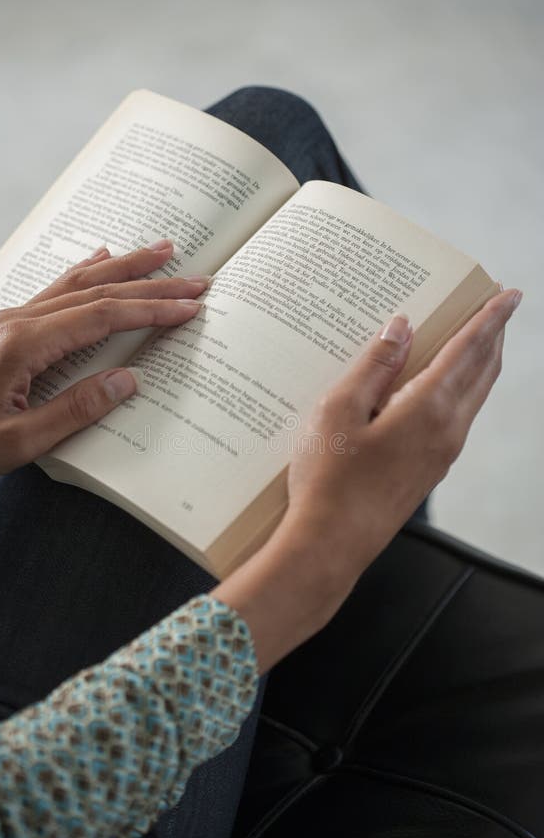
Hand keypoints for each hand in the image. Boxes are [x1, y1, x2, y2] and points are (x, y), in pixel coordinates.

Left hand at [0, 242, 208, 484]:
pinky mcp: (5, 329)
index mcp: (25, 343)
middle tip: (195, 278)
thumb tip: (128, 382)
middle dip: (150, 282)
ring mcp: (9, 320)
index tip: (189, 307)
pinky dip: (83, 272)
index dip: (150, 310)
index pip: (102, 317)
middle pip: (96, 290)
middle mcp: (18, 320)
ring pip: (77, 282)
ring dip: (123, 266)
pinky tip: (97, 258)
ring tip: (161, 252)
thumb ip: (75, 410)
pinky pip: (54, 291)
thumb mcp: (18, 442)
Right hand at [215, 287, 521, 672]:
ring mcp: (442, 454)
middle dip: (492, 335)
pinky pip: (459, 417)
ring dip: (479, 363)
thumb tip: (402, 328)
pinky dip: (462, 389)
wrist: (331, 544)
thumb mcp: (339, 410)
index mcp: (427, 408)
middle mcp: (447, 430)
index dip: (490, 317)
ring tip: (472, 339)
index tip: (509, 293)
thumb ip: (374, 365)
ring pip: (474, 396)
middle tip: (494, 308)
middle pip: (482, 371)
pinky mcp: (430, 470)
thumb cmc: (328, 479)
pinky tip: (439, 386)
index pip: (469, 350)